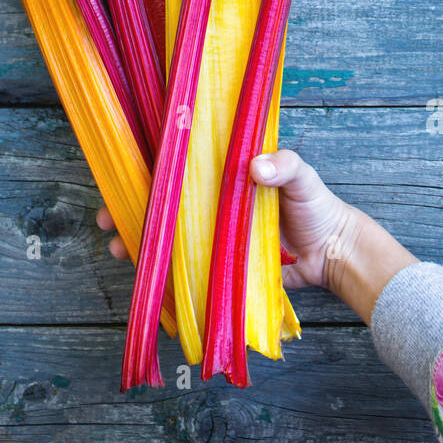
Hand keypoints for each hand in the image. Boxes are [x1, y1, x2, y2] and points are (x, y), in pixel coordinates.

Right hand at [96, 148, 416, 324]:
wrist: (335, 253)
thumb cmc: (317, 207)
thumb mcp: (302, 178)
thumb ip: (284, 166)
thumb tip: (256, 167)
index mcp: (225, 174)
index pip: (180, 167)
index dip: (148, 169)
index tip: (122, 175)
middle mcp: (213, 203)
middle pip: (164, 203)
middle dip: (131, 210)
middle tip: (108, 219)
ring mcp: (214, 235)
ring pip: (169, 236)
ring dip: (142, 242)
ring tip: (121, 249)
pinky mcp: (220, 264)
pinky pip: (186, 267)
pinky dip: (164, 271)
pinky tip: (146, 275)